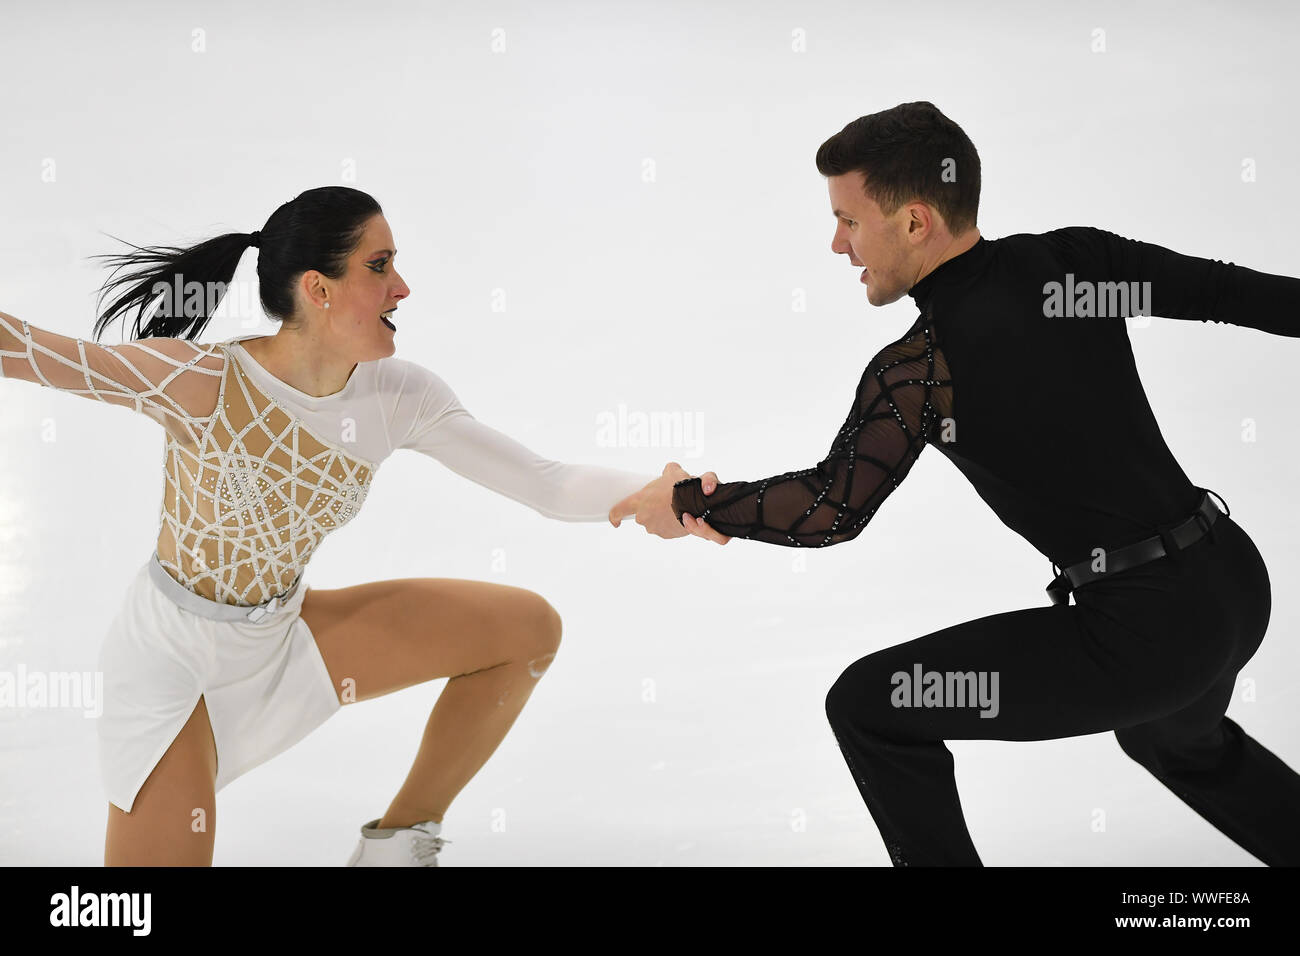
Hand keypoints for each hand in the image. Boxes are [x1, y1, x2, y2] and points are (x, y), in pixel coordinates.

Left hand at [608, 461, 731, 544]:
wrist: (695, 504)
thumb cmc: (681, 487)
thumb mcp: (673, 471)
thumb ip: (667, 470)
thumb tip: (669, 470)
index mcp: (639, 501)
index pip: (618, 510)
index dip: (614, 516)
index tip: (615, 520)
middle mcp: (643, 517)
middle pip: (642, 515)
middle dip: (651, 510)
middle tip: (663, 502)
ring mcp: (654, 528)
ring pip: (655, 522)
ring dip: (662, 517)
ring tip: (674, 507)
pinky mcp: (666, 535)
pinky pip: (666, 529)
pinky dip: (671, 524)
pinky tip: (680, 515)